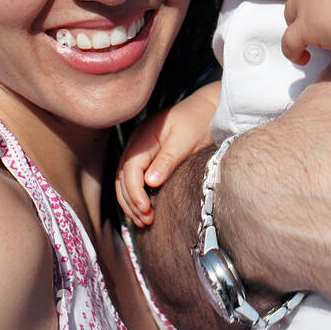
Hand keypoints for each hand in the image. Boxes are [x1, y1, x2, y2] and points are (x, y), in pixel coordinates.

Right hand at [116, 83, 221, 226]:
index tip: (146, 210)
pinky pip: (133, 179)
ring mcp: (139, 150)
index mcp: (144, 137)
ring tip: (144, 220)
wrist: (208, 109)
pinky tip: (144, 209)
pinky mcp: (146, 157)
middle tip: (146, 220)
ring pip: (124, 180)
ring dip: (131, 201)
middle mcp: (136, 143)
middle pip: (122, 177)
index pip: (130, 169)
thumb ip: (167, 159)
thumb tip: (150, 182)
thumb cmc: (199, 122)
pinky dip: (135, 195)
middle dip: (131, 201)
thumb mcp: (186, 140)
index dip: (135, 192)